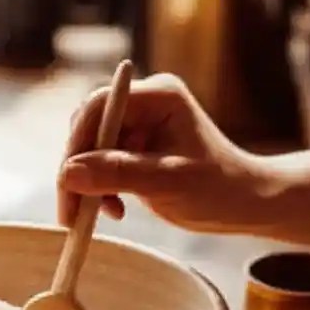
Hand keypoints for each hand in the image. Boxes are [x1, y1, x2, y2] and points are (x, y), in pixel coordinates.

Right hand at [60, 73, 275, 233]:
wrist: (243, 204)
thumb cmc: (218, 189)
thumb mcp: (167, 182)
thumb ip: (118, 174)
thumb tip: (67, 173)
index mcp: (159, 96)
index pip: (99, 107)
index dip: (77, 143)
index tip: (67, 182)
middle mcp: (145, 102)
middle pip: (89, 126)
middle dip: (77, 168)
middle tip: (72, 211)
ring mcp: (138, 123)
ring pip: (89, 147)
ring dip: (87, 182)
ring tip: (103, 213)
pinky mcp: (134, 145)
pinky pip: (99, 162)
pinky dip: (98, 187)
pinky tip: (115, 209)